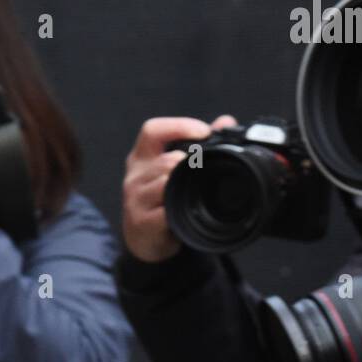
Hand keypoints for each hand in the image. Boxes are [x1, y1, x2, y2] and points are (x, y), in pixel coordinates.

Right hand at [122, 114, 235, 262]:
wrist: (143, 239)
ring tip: (195, 193)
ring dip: (184, 187)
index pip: (152, 131)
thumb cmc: (159, 200)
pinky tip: (185, 212)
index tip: (204, 132)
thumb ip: (199, 144)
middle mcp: (135, 175)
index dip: (179, 127)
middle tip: (208, 170)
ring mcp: (135, 198)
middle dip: (190, 165)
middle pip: (166, 160)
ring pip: (164, 184)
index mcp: (142, 157)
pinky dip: (178, 211)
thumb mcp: (173, 170)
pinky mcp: (140, 221)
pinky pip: (163, 212)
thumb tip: (226, 122)